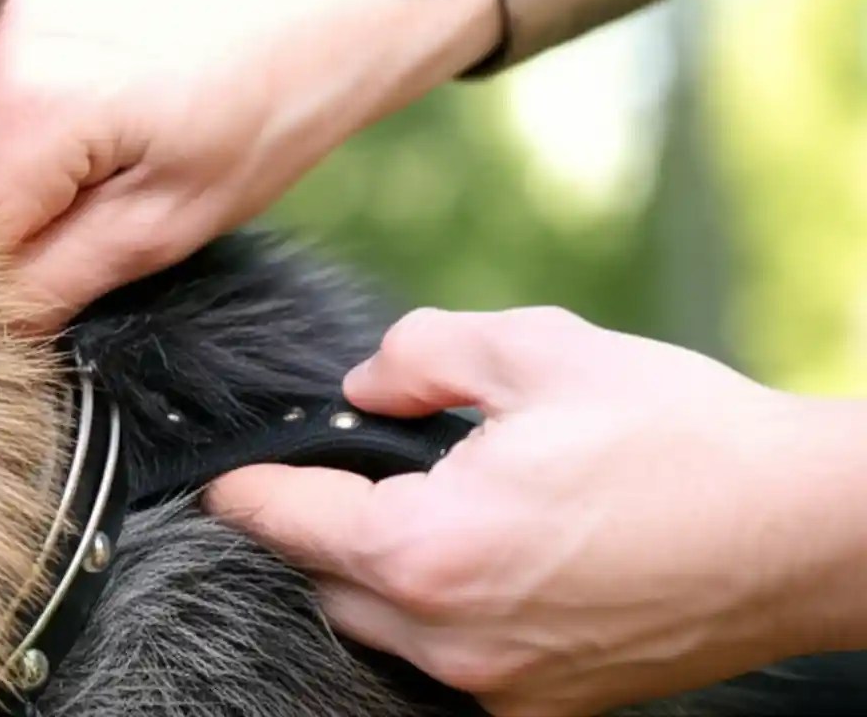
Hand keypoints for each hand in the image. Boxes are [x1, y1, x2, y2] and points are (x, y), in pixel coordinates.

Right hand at [0, 0, 499, 328]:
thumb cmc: (275, 102)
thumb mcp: (173, 220)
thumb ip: (67, 279)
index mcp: (27, 108)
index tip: (32, 319)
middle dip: (0, 241)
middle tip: (74, 259)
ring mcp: (2, 18)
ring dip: (13, 186)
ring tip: (96, 189)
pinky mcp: (21, 8)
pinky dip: (24, 137)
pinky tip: (87, 143)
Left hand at [206, 307, 866, 715]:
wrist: (803, 530)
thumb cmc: (681, 439)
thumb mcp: (538, 351)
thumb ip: (422, 354)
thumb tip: (365, 385)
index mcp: (430, 547)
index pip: (287, 523)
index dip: (248, 491)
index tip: (228, 479)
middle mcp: (452, 635)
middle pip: (327, 585)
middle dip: (318, 532)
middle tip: (352, 478)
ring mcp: (499, 684)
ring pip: (382, 632)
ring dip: (375, 577)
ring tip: (422, 516)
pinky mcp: (545, 705)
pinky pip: (447, 663)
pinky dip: (436, 616)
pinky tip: (481, 566)